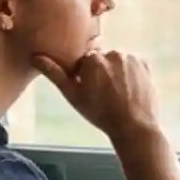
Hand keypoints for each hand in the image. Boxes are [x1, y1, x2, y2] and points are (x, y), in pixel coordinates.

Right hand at [32, 50, 160, 141]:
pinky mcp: (145, 64)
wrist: (134, 126)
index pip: (84, 62)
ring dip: (116, 72)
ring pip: (117, 61)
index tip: (91, 91)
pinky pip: (132, 64)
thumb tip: (35, 57)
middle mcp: (113, 53)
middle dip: (101, 73)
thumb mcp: (73, 96)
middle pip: (101, 59)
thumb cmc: (100, 113)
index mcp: (93, 59)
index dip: (86, 76)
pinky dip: (130, 74)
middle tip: (105, 95)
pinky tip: (129, 91)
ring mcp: (131, 58)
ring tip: (118, 94)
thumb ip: (54, 74)